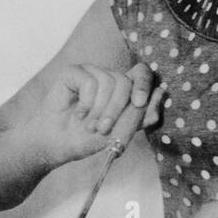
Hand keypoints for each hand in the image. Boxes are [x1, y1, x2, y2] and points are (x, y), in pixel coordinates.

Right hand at [27, 62, 163, 167]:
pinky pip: (90, 81)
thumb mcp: (120, 133)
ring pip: (110, 81)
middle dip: (117, 109)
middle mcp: (109, 78)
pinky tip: (78, 114)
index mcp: (124, 90)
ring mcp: (91, 73)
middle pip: (126, 81)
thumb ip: (141, 115)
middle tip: (103, 129)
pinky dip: (86, 103)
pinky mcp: (73, 72)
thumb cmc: (87, 139)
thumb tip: (162, 93)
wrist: (56, 145)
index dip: (144, 84)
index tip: (140, 103)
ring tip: (89, 125)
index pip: (142, 73)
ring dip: (100, 110)